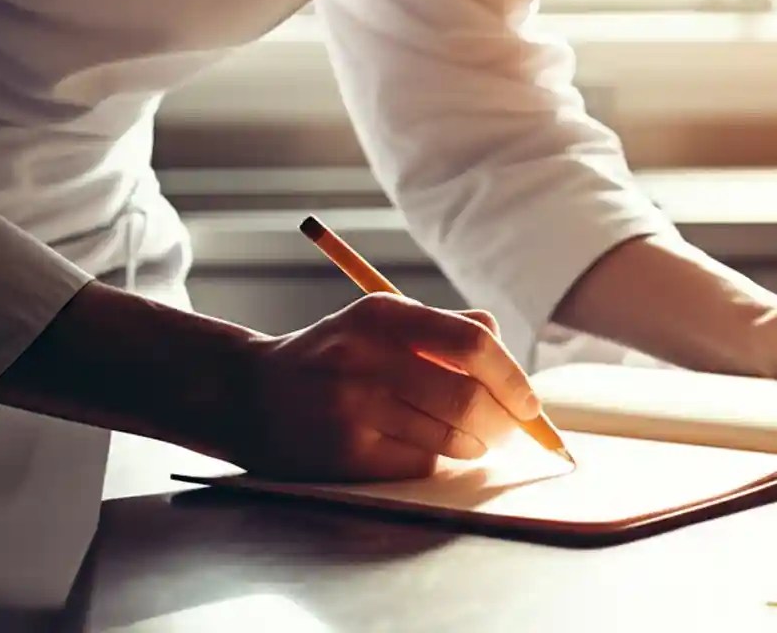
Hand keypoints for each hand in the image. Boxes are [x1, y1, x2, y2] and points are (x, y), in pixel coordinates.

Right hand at [225, 294, 539, 480]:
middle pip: (468, 398)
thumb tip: (503, 344)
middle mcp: (366, 357)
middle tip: (510, 432)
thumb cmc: (336, 357)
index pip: (473, 344)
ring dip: (472, 445)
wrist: (248, 394)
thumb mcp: (382, 322)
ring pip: (450, 436)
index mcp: (384, 315)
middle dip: (503, 423)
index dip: (512, 378)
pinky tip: (417, 446)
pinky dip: (434, 459)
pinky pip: (419, 461)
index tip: (529, 403)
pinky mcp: (344, 452)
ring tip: (464, 438)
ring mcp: (352, 407)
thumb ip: (445, 328)